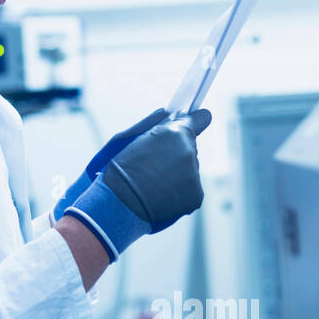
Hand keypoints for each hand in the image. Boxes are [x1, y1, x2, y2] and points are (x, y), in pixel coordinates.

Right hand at [63, 108, 211, 258]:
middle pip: (189, 148)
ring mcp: (194, 175)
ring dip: (176, 174)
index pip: (201, 119)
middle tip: (153, 164)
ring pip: (189, 169)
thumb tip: (169, 113)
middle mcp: (189, 152)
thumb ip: (152, 123)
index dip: (195, 121)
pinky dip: (178, 192)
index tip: (193, 123)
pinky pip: (190, 189)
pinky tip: (160, 194)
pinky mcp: (196, 196)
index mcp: (174, 133)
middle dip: (175, 153)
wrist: (117, 205)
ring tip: (153, 182)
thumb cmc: (117, 170)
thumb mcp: (127, 138)